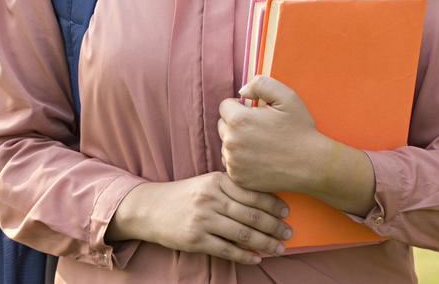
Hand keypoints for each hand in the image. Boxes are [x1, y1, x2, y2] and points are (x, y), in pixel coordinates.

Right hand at [105, 173, 290, 263]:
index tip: (287, 212)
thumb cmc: (184, 196)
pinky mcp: (196, 239)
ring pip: (243, 233)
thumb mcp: (207, 183)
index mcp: (217, 180)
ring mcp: (203, 219)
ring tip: (279, 248)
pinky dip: (245, 256)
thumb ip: (231, 189)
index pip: (253, 193)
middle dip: (274, 226)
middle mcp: (211, 198)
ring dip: (265, 243)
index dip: (274, 204)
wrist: (150, 208)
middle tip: (289, 233)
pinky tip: (257, 259)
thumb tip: (265, 202)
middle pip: (252, 214)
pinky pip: (227, 249)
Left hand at [218, 76, 326, 194]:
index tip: (256, 113)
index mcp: (239, 120)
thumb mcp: (287, 96)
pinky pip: (229, 163)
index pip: (225, 106)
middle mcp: (231, 142)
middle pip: (223, 125)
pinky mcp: (237, 178)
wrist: (311, 165)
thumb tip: (242, 91)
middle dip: (236, 124)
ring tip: (260, 144)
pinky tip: (258, 158)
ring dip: (237, 142)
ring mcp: (233, 162)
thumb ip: (261, 83)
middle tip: (259, 129)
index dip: (240, 107)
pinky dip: (240, 160)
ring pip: (225, 145)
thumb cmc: (300, 129)